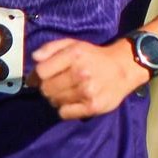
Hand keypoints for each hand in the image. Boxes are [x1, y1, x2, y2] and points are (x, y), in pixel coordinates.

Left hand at [29, 39, 149, 119]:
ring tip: (68, 92)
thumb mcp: (73, 44)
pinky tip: (74, 101)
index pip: (41, 72)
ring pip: (55, 101)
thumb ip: (51, 48)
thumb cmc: (93, 56)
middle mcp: (80, 73)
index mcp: (74, 55)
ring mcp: (87, 91)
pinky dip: (66, 109)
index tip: (40, 78)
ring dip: (57, 98)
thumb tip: (34, 58)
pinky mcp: (93, 107)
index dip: (36, 76)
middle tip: (58, 85)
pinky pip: (64, 113)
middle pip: (46, 89)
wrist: (123, 68)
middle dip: (48, 88)